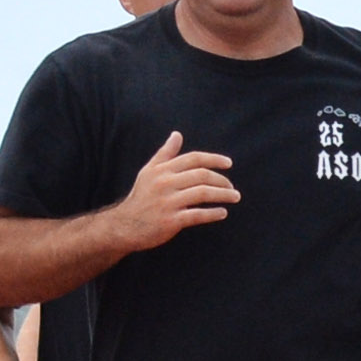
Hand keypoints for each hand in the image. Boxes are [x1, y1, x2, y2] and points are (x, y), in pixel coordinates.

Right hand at [112, 130, 237, 248]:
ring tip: (235, 197)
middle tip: (232, 187)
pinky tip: (223, 213)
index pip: (193, 159)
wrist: (125, 225)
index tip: (228, 163)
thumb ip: (165, 154)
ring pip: (203, 193)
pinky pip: (197, 215)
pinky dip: (213, 213)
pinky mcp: (171, 221)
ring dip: (223, 194)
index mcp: (162, 170)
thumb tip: (177, 134)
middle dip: (222, 180)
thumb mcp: (149, 172)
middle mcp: (165, 183)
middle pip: (202, 175)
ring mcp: (168, 202)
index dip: (214, 159)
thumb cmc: (141, 197)